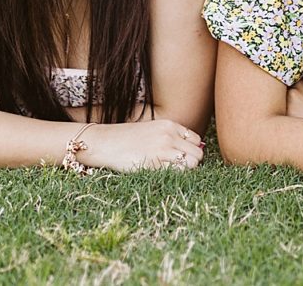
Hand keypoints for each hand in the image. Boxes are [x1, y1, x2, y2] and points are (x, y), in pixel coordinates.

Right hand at [77, 119, 204, 171]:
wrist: (105, 143)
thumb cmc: (127, 138)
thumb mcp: (152, 129)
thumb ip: (172, 136)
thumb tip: (197, 148)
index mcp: (169, 125)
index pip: (196, 140)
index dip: (191, 150)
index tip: (182, 156)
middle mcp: (169, 135)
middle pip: (198, 154)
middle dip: (192, 162)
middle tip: (178, 167)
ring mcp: (162, 150)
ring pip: (192, 164)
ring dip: (186, 170)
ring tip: (171, 171)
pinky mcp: (155, 164)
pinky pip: (178, 173)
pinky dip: (175, 176)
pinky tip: (163, 174)